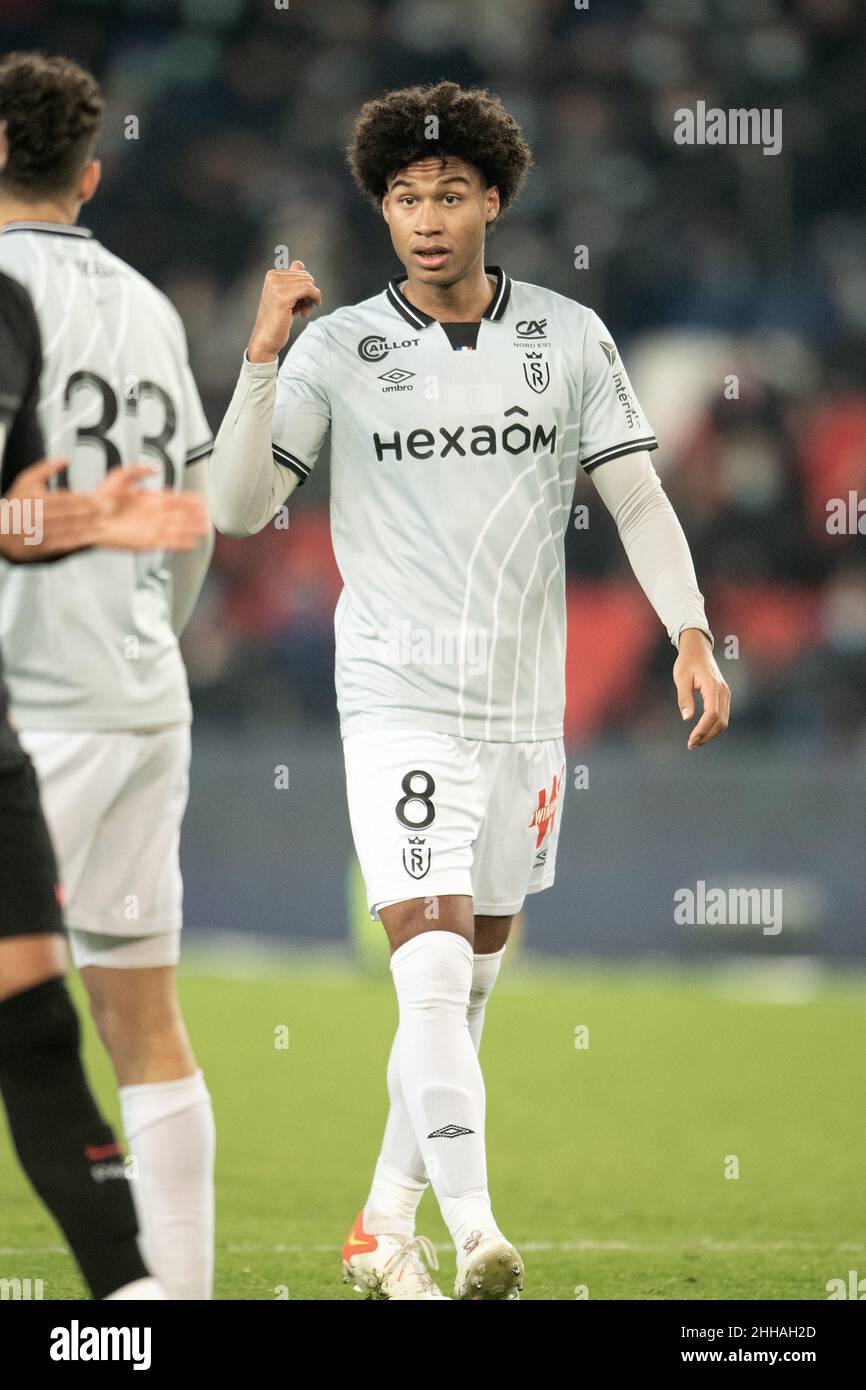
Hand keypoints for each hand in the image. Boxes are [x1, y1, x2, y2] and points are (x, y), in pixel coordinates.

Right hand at [0, 458, 105, 559]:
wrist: (0, 530)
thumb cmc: (15, 504)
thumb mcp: (25, 480)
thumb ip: (45, 468)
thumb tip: (64, 459)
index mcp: (36, 499)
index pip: (64, 498)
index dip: (84, 498)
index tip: (99, 497)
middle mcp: (38, 517)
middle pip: (70, 514)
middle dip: (91, 511)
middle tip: (108, 508)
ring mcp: (41, 533)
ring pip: (69, 529)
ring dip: (89, 526)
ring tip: (104, 521)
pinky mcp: (43, 546)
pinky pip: (65, 543)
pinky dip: (80, 540)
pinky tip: (92, 537)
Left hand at [93, 466, 207, 550]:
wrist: (89, 516)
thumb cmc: (100, 497)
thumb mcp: (120, 476)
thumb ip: (139, 470)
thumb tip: (156, 468)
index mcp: (149, 499)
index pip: (175, 499)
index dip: (189, 500)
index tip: (201, 501)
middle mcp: (152, 514)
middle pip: (180, 516)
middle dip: (194, 517)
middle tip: (207, 517)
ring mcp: (150, 528)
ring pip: (177, 529)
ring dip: (191, 530)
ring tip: (204, 530)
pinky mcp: (146, 541)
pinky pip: (167, 543)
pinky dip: (180, 543)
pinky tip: (190, 543)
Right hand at [247, 260, 321, 361]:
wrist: (267, 338)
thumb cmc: (277, 320)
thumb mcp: (287, 297)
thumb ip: (293, 280)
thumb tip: (299, 263)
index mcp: (272, 275)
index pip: (301, 272)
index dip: (306, 287)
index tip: (303, 302)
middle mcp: (273, 277)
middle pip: (306, 276)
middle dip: (310, 292)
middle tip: (305, 308)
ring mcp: (277, 286)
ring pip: (309, 283)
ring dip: (311, 299)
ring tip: (304, 311)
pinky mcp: (282, 297)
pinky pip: (309, 289)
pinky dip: (314, 299)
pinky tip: (306, 312)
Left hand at [673, 628, 730, 748]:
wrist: (698, 649)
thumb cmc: (687, 662)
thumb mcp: (681, 678)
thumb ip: (684, 697)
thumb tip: (687, 718)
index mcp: (712, 686)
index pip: (712, 714)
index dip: (702, 729)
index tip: (691, 740)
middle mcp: (723, 691)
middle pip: (720, 721)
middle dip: (707, 735)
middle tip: (690, 745)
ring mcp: (725, 694)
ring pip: (723, 721)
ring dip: (710, 733)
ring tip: (694, 741)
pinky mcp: (724, 696)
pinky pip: (722, 716)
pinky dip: (713, 727)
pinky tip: (701, 732)